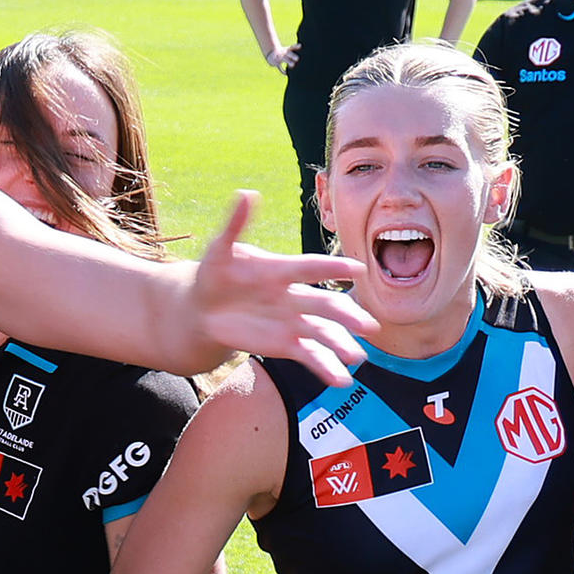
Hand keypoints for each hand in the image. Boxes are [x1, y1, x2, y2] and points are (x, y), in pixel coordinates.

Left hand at [178, 190, 370, 379]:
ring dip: (341, 345)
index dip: (333, 267)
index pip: (310, 267)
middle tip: (370, 326)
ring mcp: (292, 321)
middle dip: (348, 315)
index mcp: (281, 270)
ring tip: (358, 359)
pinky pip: (310, 356)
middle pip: (326, 305)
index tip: (358, 268)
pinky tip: (341, 381)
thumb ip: (235, 225)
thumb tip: (247, 193)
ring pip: (323, 333)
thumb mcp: (220, 251)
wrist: (202, 310)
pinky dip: (325, 367)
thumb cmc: (213, 275)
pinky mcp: (285, 344)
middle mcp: (294, 296)